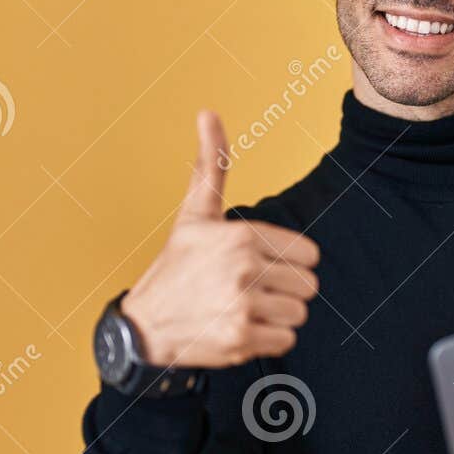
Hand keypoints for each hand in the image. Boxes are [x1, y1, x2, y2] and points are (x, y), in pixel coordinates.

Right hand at [119, 109, 320, 367]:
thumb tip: (208, 112)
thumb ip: (211, 165)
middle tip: (252, 291)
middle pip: (308, 287)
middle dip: (285, 291)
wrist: (143, 327)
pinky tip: (240, 329)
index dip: (289, 263)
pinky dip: (268, 340)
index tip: (261, 266)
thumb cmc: (177, 266)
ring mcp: (242, 306)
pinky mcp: (240, 340)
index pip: (309, 255)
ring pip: (299, 315)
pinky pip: (286, 341)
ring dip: (277, 317)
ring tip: (245, 310)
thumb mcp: (194, 214)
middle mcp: (244, 269)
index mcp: (242, 236)